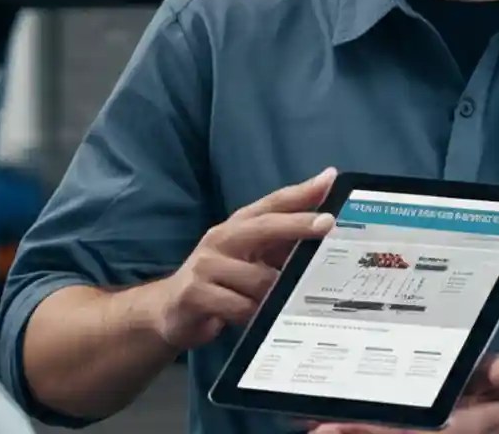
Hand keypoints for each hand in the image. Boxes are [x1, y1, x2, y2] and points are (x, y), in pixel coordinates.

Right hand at [147, 167, 337, 349]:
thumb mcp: (249, 260)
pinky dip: (252, 314)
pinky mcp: (195, 293)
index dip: (301, 192)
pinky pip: (239, 306)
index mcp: (237, 226)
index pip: (272, 203)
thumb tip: (325, 231)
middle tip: (328, 223)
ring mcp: (206, 265)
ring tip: (279, 305)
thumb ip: (280, 246)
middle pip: (263, 226)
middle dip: (297, 223)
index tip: (329, 179)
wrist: (169, 310)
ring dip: (275, 295)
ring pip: (259, 279)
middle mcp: (221, 238)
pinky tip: (252, 319)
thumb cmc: (219, 282)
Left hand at [304, 354, 498, 433]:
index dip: (380, 429)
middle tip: (315, 426)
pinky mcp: (410, 421)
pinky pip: (379, 423)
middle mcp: (429, 429)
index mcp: (451, 425)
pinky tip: (318, 412)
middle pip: (385, 433)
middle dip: (352, 431)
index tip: (347, 424)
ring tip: (307, 420)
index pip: (411, 430)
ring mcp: (417, 427)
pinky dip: (352, 419)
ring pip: (378, 430)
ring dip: (346, 428)